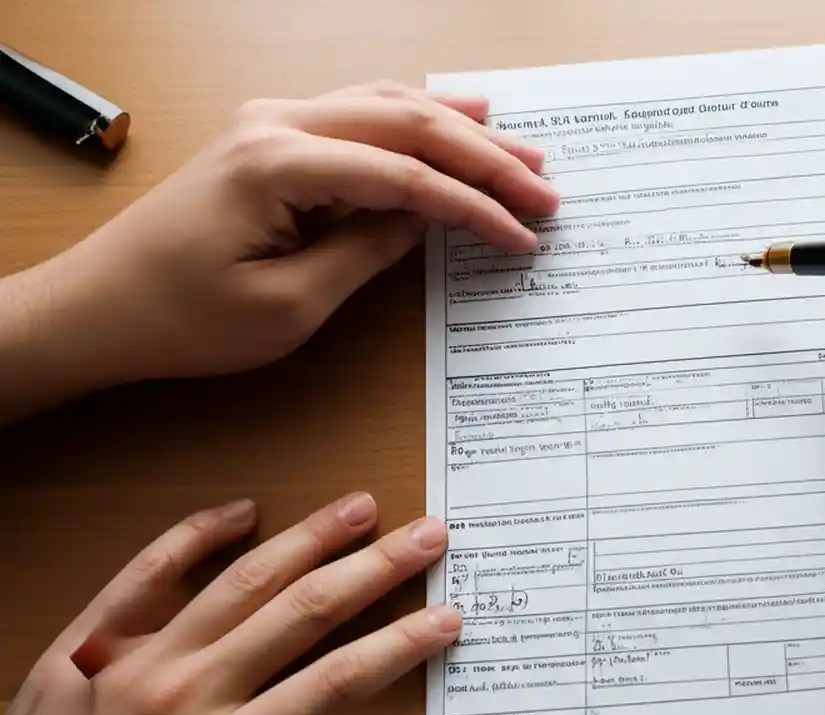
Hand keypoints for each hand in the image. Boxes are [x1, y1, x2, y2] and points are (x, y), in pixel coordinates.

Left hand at [0, 80, 556, 413]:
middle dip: (484, 156)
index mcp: (277, 163)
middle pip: (405, 123)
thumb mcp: (288, 306)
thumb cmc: (182, 320)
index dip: (473, 207)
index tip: (522, 237)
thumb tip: (424, 218)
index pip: (404, 175)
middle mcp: (276, 123)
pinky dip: (413, 121)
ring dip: (457, 128)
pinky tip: (452, 122)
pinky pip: (358, 114)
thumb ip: (366, 252)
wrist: (100, 308)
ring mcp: (270, 122)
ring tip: (519, 151)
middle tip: (544, 185)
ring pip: (385, 105)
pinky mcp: (269, 138)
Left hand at [7, 493, 458, 714]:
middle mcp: (189, 691)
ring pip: (243, 581)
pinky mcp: (86, 644)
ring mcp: (135, 661)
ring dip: (310, 539)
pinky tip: (243, 509)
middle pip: (304, 613)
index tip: (447, 618)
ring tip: (362, 507)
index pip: (336, 681)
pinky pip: (146, 575)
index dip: (400, 645)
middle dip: (375, 570)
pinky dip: (193, 538)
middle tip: (428, 534)